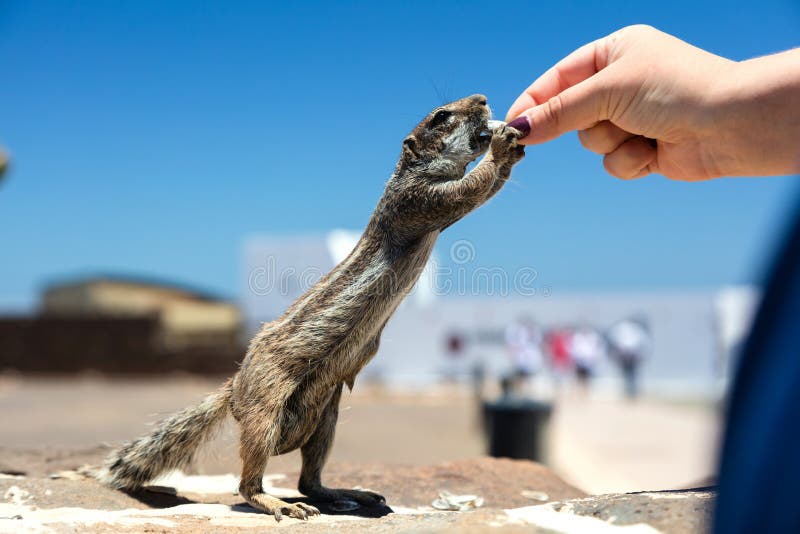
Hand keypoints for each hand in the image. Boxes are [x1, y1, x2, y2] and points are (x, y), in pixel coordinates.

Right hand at [506, 25, 799, 179]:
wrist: (730, 124)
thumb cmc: (675, 89)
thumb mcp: (607, 90)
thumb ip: (559, 111)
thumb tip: (518, 128)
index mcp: (614, 53)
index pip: (559, 78)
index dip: (535, 102)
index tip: (512, 126)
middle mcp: (621, 83)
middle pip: (571, 114)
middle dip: (584, 124)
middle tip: (592, 124)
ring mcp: (633, 117)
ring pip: (591, 142)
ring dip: (611, 142)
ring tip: (641, 131)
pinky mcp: (644, 147)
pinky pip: (613, 162)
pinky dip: (629, 160)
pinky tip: (654, 150)